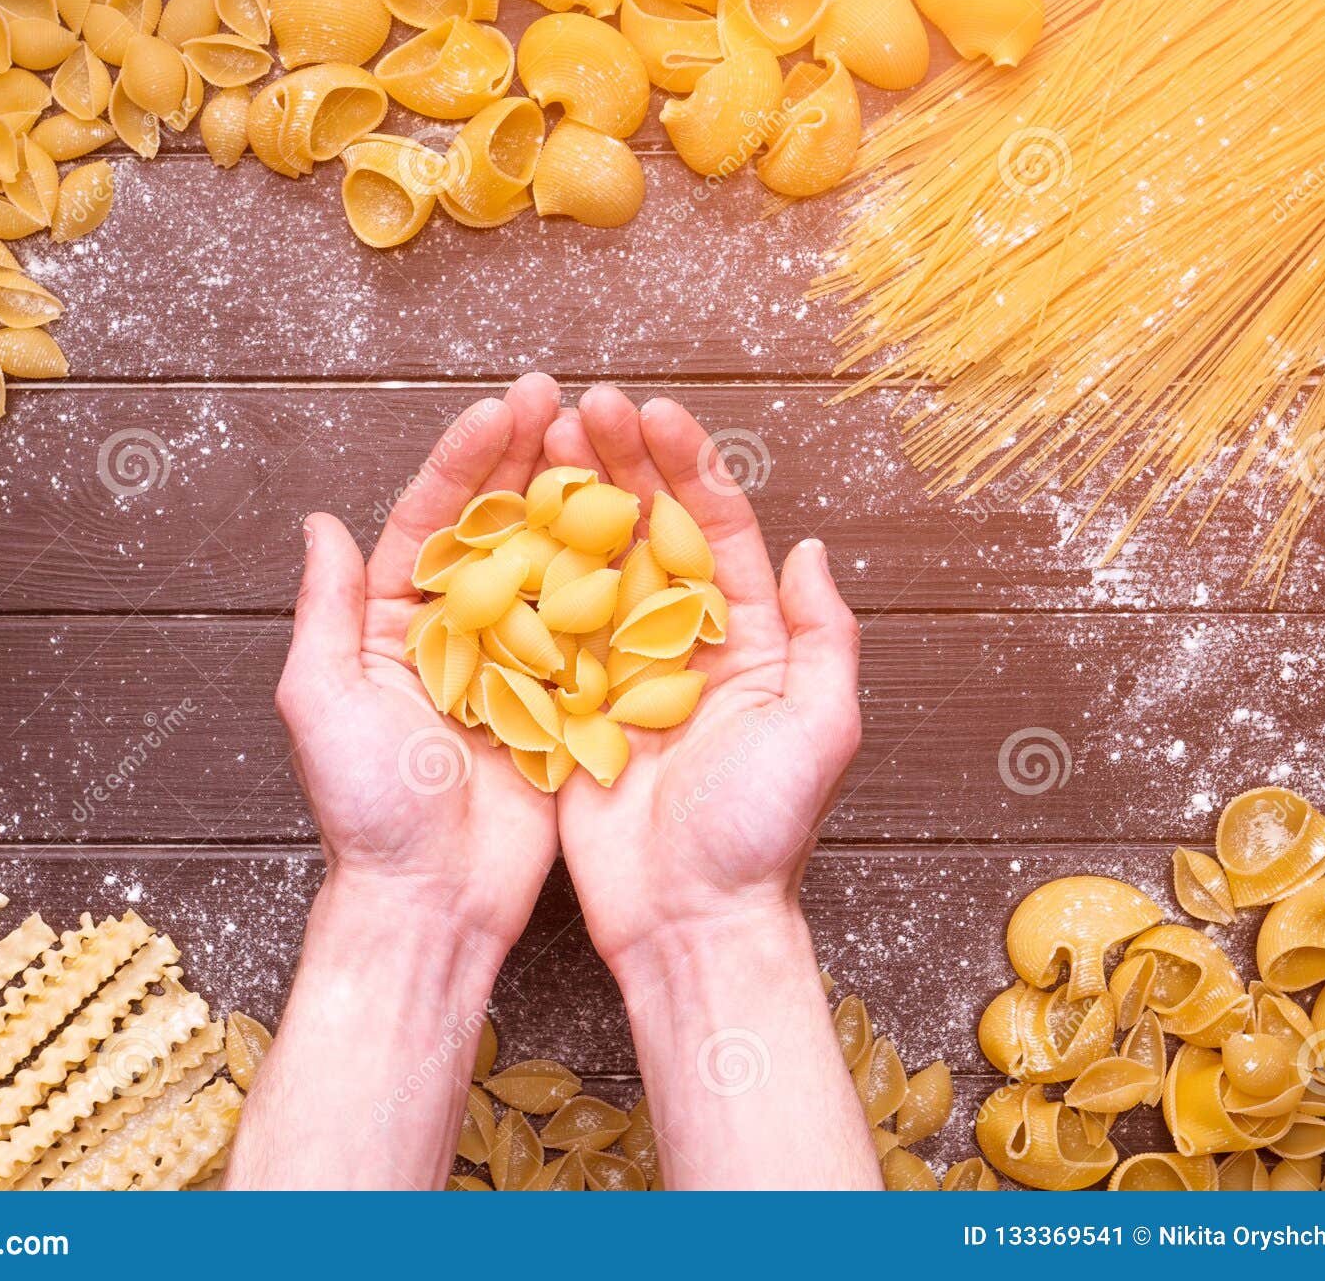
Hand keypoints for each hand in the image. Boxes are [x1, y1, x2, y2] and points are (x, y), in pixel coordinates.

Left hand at [274, 374, 563, 954]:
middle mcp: (456, 632)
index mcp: (395, 623)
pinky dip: (613, 577)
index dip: (467, 461)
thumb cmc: (368, 809)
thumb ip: (326, 609)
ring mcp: (513, 664)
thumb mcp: (322, 700)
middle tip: (563, 397)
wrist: (434, 900)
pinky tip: (642, 526)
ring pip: (549, 564)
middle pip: (496, 527)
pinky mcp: (562, 699)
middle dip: (527, 459)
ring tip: (605, 439)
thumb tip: (320, 522)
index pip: (433, 520)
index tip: (504, 408)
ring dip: (574, 501)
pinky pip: (590, 627)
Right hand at [546, 386, 861, 966]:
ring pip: (593, 567)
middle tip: (584, 405)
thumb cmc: (762, 833)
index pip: (717, 531)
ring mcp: (623, 672)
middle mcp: (683, 644)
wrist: (689, 920)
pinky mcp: (572, 705)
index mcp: (746, 640)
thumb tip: (812, 550)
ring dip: (569, 501)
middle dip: (620, 464)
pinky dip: (528, 576)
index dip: (687, 468)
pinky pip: (548, 628)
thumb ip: (823, 637)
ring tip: (539, 439)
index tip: (652, 413)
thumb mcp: (819, 730)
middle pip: (651, 534)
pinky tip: (502, 523)